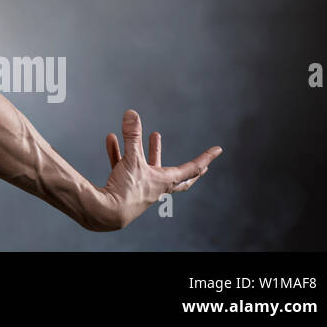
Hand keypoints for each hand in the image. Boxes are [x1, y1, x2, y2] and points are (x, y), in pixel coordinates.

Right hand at [89, 110, 221, 230]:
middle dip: (191, 170)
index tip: (218, 150)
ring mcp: (142, 187)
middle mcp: (157, 185)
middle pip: (180, 178)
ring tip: (154, 135)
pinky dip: (119, 153)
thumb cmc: (127, 189)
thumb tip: (132, 114)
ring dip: (151, 151)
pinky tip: (111, 139)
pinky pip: (124, 166)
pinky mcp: (125, 187)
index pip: (192, 168)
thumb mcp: (132, 160)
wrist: (107, 212)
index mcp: (166, 180)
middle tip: (204, 167)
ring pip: (150, 167)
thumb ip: (132, 137)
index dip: (205, 157)